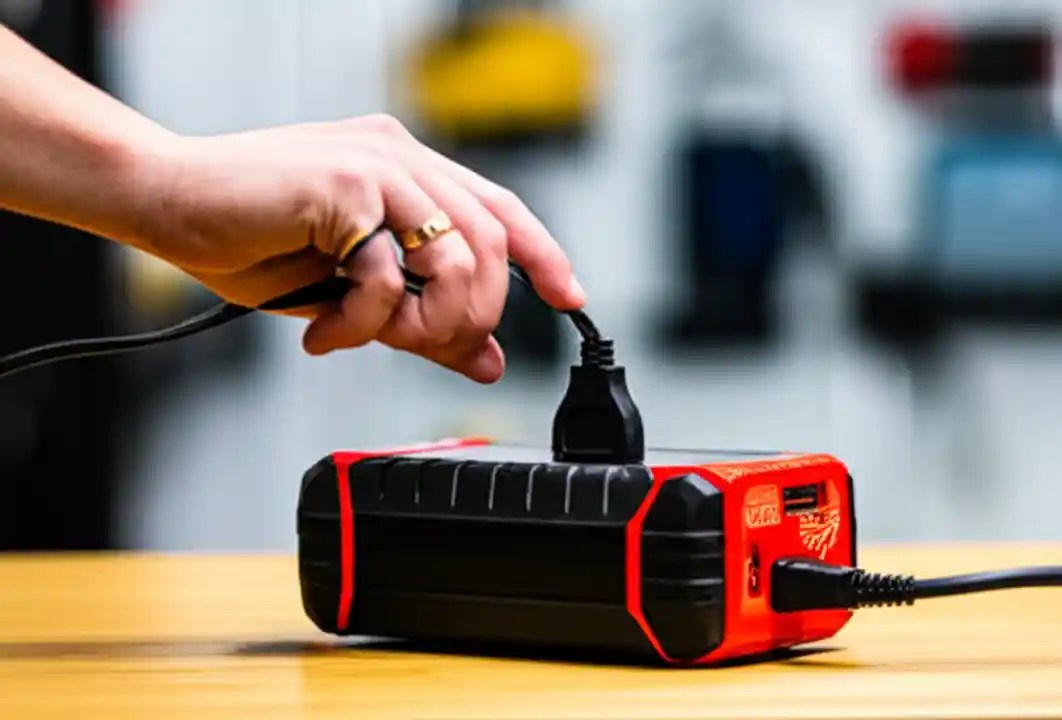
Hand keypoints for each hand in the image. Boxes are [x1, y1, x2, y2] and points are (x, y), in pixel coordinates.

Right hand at [135, 113, 584, 382]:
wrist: (167, 202)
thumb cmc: (250, 240)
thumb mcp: (354, 291)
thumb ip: (422, 316)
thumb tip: (486, 357)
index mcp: (409, 170)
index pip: (502, 210)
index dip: (544, 256)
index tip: (570, 299)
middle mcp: (402, 158)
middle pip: (493, 246)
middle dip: (474, 317)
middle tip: (428, 346)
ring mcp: (379, 166)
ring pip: (458, 262)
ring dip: (423, 324)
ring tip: (371, 336)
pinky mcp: (348, 186)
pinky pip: (390, 277)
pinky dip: (362, 325)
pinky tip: (322, 335)